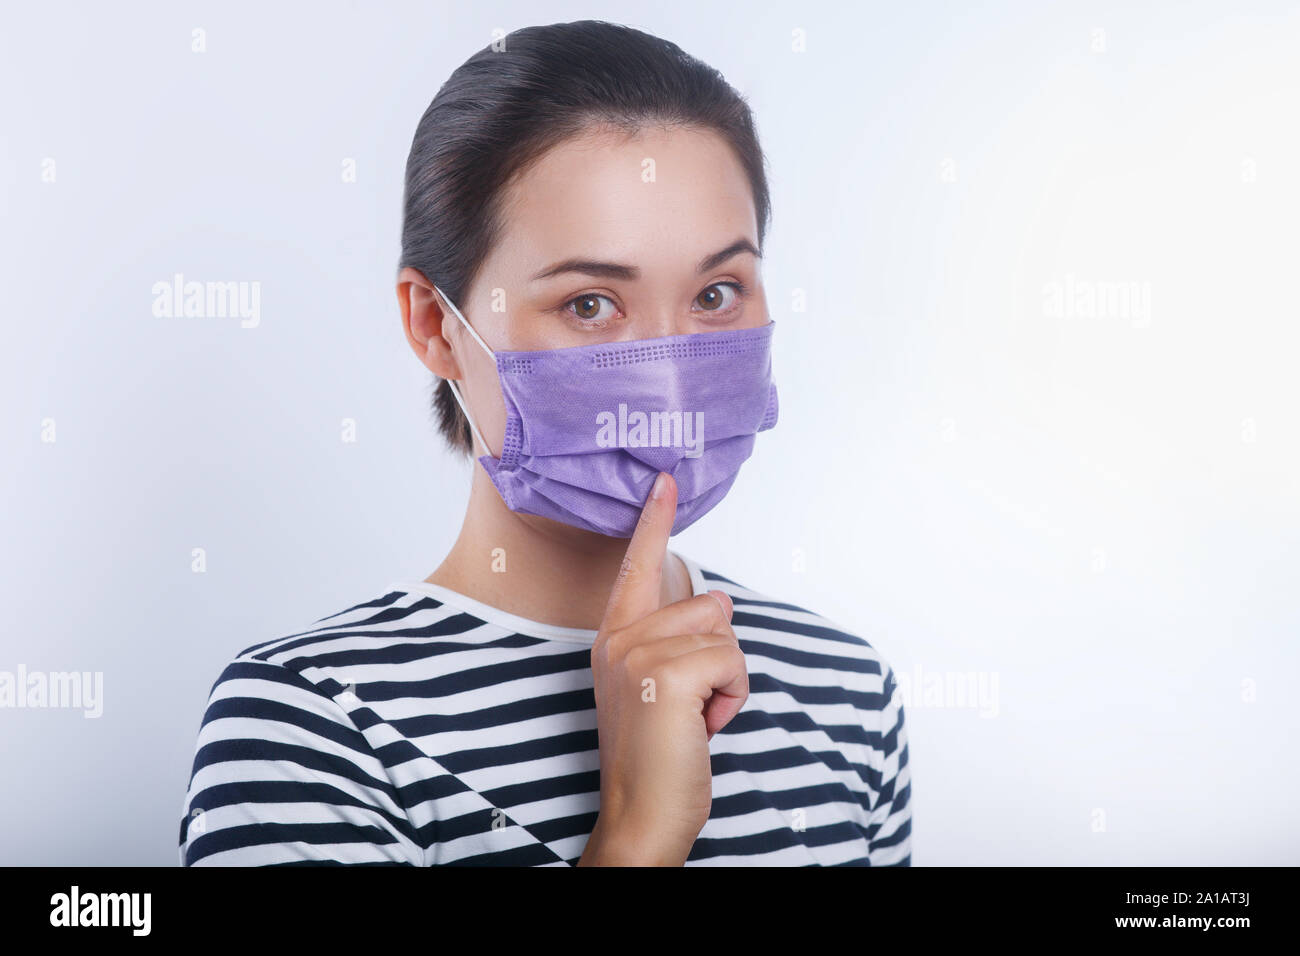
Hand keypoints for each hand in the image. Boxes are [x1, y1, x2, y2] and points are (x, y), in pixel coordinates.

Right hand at [578, 472, 748, 865]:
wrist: (640, 815)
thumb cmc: (656, 755)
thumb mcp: (656, 687)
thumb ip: (674, 640)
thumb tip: (717, 602)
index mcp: (615, 636)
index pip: (636, 566)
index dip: (654, 520)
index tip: (665, 479)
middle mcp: (619, 637)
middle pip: (709, 604)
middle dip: (719, 655)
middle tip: (690, 704)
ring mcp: (638, 653)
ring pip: (724, 632)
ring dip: (728, 679)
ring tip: (695, 716)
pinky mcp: (665, 674)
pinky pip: (732, 659)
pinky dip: (733, 697)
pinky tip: (703, 726)